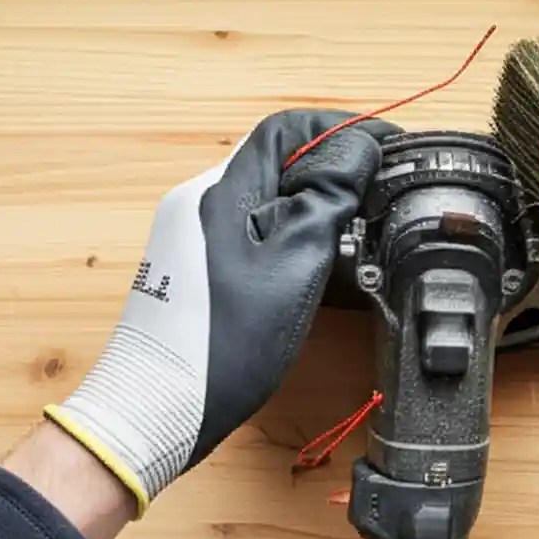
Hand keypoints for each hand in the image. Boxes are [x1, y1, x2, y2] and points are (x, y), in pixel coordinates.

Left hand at [46, 110, 399, 515]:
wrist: (155, 409)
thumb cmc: (224, 344)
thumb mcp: (294, 266)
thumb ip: (326, 199)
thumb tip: (356, 150)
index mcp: (222, 192)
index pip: (285, 129)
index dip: (339, 129)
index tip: (383, 147)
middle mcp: (199, 201)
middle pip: (275, 159)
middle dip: (330, 167)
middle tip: (375, 193)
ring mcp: (191, 234)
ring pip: (263, 194)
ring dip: (310, 200)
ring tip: (352, 229)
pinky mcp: (192, 265)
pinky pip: (249, 226)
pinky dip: (287, 229)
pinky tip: (309, 262)